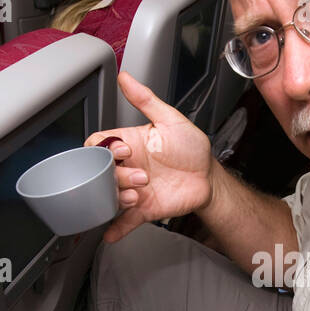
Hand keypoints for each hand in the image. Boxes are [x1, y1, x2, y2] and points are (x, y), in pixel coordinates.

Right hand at [88, 71, 213, 242]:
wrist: (210, 178)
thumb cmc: (193, 148)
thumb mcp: (171, 120)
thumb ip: (146, 100)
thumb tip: (125, 78)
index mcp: (130, 144)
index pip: (99, 145)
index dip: (104, 149)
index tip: (124, 150)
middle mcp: (128, 167)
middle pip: (101, 172)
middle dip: (115, 175)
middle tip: (140, 175)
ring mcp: (134, 189)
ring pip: (109, 195)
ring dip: (117, 197)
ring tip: (137, 194)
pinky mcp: (144, 209)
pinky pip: (124, 220)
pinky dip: (116, 228)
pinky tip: (110, 232)